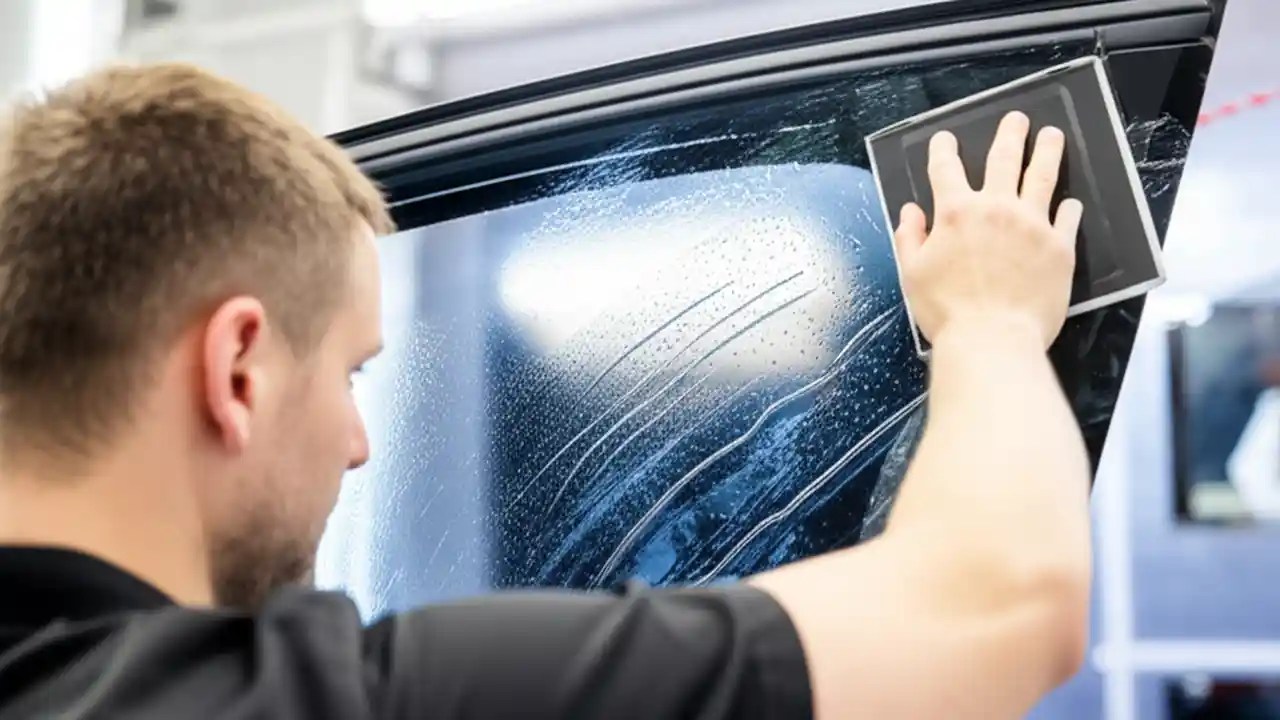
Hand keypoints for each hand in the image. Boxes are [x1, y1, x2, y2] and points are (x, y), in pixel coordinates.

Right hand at [894, 111, 1083, 349]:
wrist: (992, 340)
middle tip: (1017, 120)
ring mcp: (1032, 224)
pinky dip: (1068, 206)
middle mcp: (996, 208)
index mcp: (955, 213)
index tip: (945, 141)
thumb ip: (909, 238)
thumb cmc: (947, 311)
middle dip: (1009, 134)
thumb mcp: (912, 274)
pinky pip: (1068, 216)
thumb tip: (911, 212)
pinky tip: (1069, 201)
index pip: (946, 169)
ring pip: (1042, 176)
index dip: (943, 150)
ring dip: (1047, 151)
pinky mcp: (1059, 246)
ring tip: (1052, 136)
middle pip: (1004, 158)